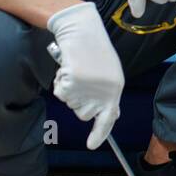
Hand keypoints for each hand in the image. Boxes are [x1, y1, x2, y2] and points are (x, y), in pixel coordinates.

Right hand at [47, 2, 123, 148]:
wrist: (82, 29)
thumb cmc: (94, 49)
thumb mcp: (109, 73)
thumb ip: (108, 94)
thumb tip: (112, 115)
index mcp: (116, 88)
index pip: (109, 118)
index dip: (100, 133)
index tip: (91, 145)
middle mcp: (104, 91)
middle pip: (83, 114)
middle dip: (78, 103)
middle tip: (80, 81)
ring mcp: (88, 87)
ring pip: (70, 103)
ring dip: (69, 90)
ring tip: (76, 70)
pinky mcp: (73, 81)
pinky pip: (60, 92)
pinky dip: (60, 82)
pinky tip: (68, 68)